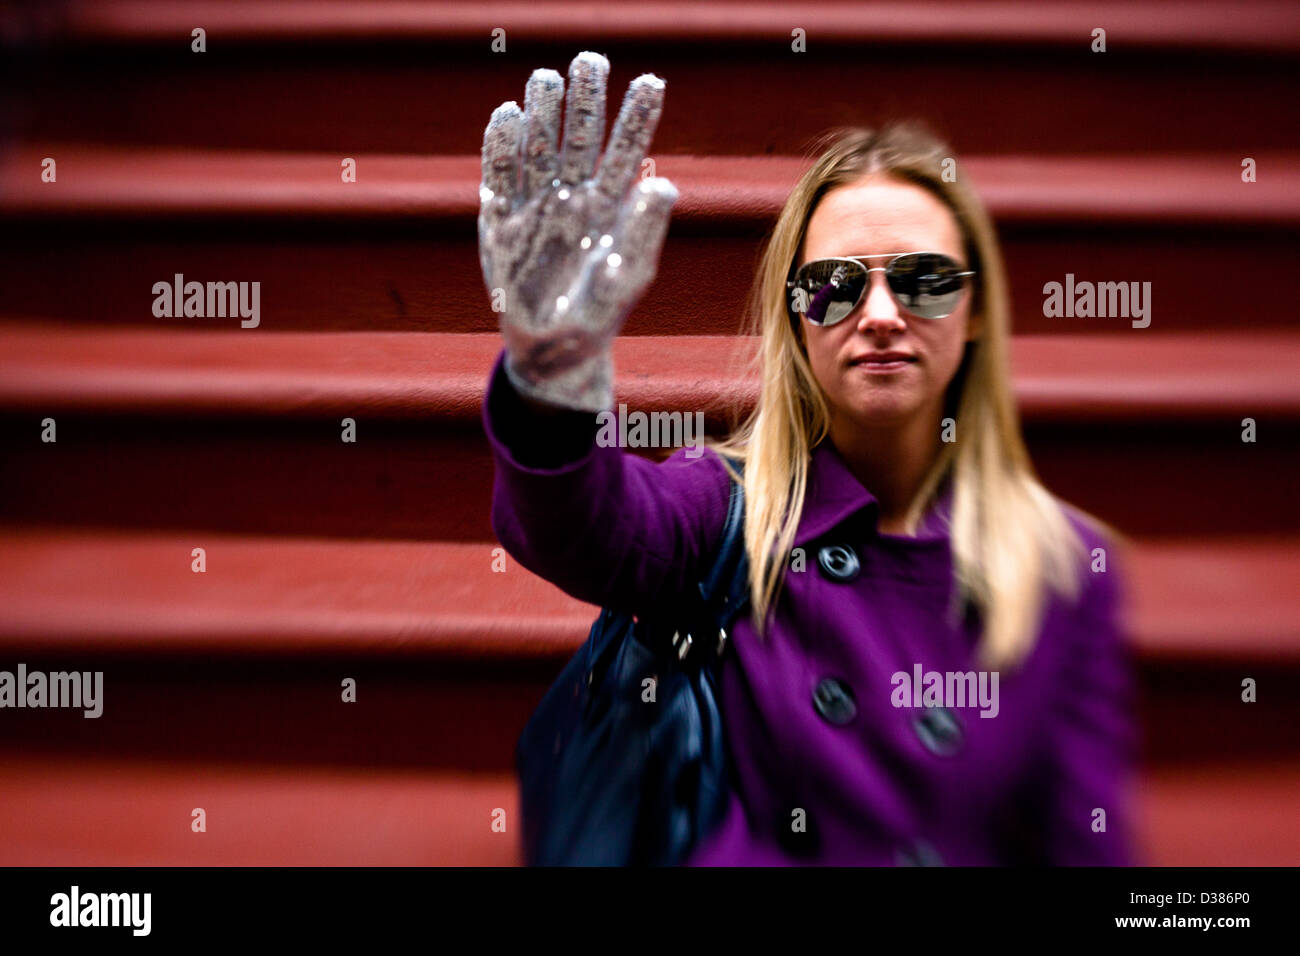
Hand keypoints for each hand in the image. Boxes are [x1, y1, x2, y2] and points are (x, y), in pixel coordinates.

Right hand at [478, 51, 678, 412]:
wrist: (553, 348)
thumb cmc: (600, 314)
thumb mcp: (628, 275)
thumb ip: (645, 231)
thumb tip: (667, 185)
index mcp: (609, 205)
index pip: (626, 151)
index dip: (637, 117)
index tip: (651, 81)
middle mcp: (573, 195)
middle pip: (578, 136)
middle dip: (585, 100)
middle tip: (590, 60)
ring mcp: (535, 204)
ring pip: (537, 147)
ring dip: (541, 112)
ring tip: (547, 78)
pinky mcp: (501, 220)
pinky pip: (499, 176)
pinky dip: (501, 146)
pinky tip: (507, 115)